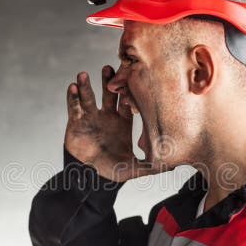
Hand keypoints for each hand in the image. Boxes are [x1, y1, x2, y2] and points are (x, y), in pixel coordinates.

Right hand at [64, 66, 160, 181]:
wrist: (90, 178)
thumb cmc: (113, 172)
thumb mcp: (135, 168)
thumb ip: (152, 165)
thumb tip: (173, 166)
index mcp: (122, 122)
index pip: (127, 101)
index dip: (129, 90)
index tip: (132, 77)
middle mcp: (107, 116)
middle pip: (109, 93)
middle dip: (108, 80)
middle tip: (110, 67)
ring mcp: (91, 117)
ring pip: (89, 96)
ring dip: (86, 85)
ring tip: (84, 74)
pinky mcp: (76, 122)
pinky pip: (73, 107)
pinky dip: (72, 97)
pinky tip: (72, 86)